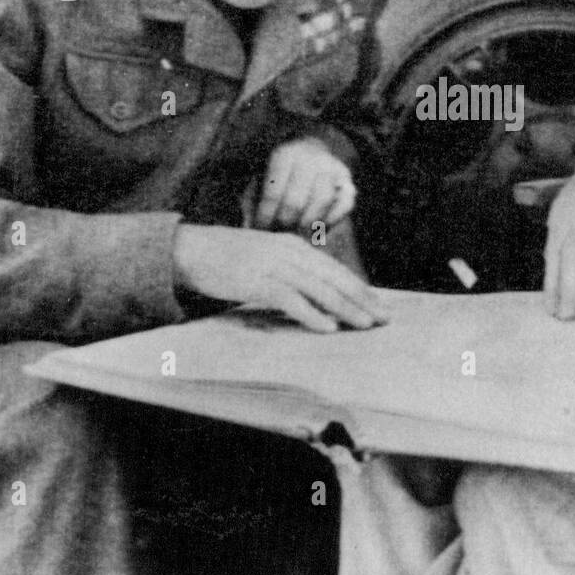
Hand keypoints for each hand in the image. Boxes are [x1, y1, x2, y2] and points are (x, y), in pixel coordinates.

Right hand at [173, 224, 386, 331]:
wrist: (190, 249)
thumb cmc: (228, 258)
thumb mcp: (267, 258)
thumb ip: (291, 272)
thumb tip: (318, 295)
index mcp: (294, 246)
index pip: (336, 270)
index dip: (360, 288)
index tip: (380, 305)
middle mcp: (289, 253)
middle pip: (334, 279)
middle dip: (362, 300)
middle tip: (384, 319)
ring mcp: (273, 266)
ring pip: (319, 289)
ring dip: (345, 309)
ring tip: (364, 325)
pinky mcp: (256, 281)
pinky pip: (291, 300)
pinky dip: (312, 314)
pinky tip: (327, 327)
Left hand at [253, 137, 355, 232]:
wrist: (309, 156)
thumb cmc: (277, 177)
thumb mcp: (259, 182)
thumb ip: (252, 204)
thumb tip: (249, 231)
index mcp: (285, 154)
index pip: (273, 193)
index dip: (265, 217)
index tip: (260, 230)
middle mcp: (311, 158)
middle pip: (297, 201)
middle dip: (285, 224)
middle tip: (278, 234)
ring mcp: (334, 169)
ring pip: (323, 201)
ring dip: (307, 224)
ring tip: (295, 234)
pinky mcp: (349, 183)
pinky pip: (344, 206)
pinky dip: (330, 221)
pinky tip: (315, 228)